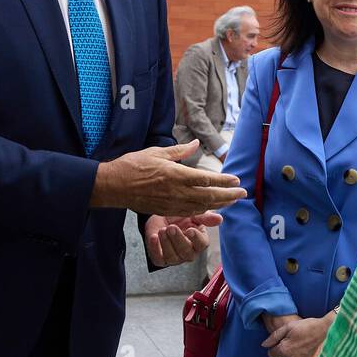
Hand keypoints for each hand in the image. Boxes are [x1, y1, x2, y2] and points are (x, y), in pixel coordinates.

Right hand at [91, 140, 245, 216]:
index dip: (224, 181)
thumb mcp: (156, 152)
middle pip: (209, 196)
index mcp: (175, 174)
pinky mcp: (166, 210)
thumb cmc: (133, 165)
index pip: (206, 179)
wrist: (113, 186)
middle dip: (228, 196)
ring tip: (232, 201)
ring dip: (219, 205)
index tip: (237, 180)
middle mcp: (176, 191)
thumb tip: (196, 143)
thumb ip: (179, 151)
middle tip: (243, 194)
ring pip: (201, 206)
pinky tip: (211, 209)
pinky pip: (189, 212)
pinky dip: (204, 211)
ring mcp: (171, 203)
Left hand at [143, 212, 218, 266]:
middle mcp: (188, 252)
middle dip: (178, 240)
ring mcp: (175, 258)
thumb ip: (204, 217)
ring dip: (166, 243)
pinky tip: (153, 237)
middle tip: (171, 227)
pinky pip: (158, 259)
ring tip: (162, 230)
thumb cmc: (179, 216)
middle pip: (186, 253)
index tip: (190, 229)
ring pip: (172, 257)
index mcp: (199, 241)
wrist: (161, 217)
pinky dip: (154, 248)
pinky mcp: (161, 259)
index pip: (202, 244)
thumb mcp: (192, 213)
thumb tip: (219, 219)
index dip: (196, 238)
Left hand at [262, 316, 331, 356]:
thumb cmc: (309, 327)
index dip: (276, 347)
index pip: (271, 354)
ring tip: (299, 351)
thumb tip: (264, 345)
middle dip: (282, 354)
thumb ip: (274, 336)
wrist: (328, 332)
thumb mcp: (289, 326)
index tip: (284, 342)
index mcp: (283, 350)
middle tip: (293, 345)